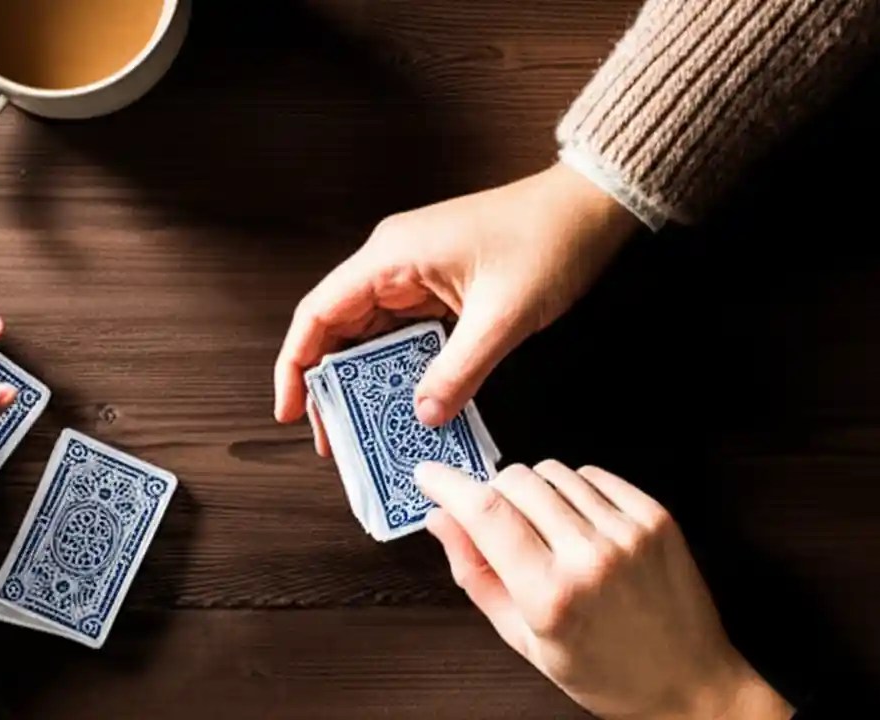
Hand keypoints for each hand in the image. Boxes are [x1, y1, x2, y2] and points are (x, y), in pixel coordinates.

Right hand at [274, 162, 640, 453]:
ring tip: (364, 431)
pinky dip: (401, 369)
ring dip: (366, 381)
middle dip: (330, 385)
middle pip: (338, 330)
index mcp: (392, 257)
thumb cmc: (547, 240)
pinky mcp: (440, 287)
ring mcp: (416, 274)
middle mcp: (393, 262)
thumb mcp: (502, 316)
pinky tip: (406, 404)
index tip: (289, 411)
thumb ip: (459, 371)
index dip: (296, 365)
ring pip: (371, 336)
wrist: (590, 207)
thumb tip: (422, 416)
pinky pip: (405, 334)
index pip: (318, 313)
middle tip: (332, 439)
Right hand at [416, 461, 793, 719]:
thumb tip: (442, 520)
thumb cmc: (605, 673)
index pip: (486, 513)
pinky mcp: (655, 516)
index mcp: (550, 595)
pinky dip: (575, 489)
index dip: (448, 484)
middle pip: (515, 480)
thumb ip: (477, 575)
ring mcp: (627, 532)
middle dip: (492, 491)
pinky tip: (579, 523)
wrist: (687, 683)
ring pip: (554, 472)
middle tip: (495, 519)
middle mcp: (590, 556)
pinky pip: (594, 475)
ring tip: (546, 531)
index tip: (430, 475)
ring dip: (535, 490)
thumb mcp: (524, 639)